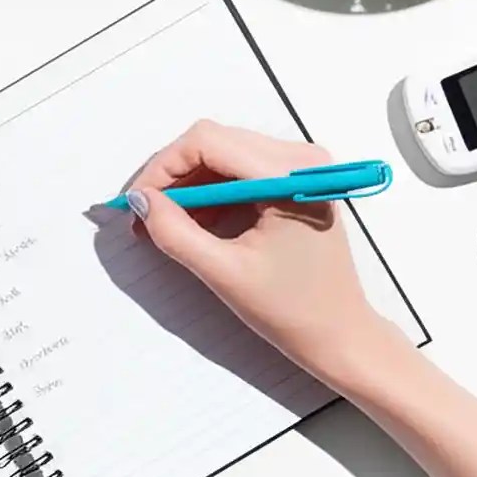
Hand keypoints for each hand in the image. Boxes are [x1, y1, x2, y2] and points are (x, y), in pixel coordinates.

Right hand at [124, 120, 403, 385]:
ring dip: (188, 184)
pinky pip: (240, 171)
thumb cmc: (292, 310)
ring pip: (223, 154)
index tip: (136, 203)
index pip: (208, 142)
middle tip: (141, 215)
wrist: (340, 334)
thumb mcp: (224, 273)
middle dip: (172, 176)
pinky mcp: (294, 182)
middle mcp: (299, 158)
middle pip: (214, 143)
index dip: (163, 167)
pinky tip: (191, 223)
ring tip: (161, 223)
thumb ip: (176, 233)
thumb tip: (139, 201)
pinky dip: (210, 192)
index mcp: (288, 175)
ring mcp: (299, 167)